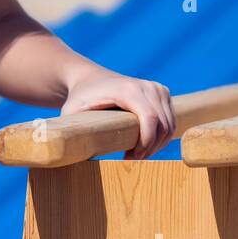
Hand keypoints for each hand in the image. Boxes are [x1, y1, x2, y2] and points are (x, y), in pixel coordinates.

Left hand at [61, 70, 175, 159]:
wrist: (89, 79)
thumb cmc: (79, 98)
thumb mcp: (70, 112)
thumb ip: (68, 128)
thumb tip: (68, 151)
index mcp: (128, 89)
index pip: (150, 118)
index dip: (146, 142)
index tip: (132, 157)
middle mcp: (147, 86)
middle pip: (162, 125)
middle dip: (150, 148)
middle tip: (132, 159)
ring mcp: (157, 88)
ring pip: (169, 125)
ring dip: (156, 144)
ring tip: (136, 153)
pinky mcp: (162, 92)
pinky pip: (170, 120)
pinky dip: (161, 136)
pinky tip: (143, 144)